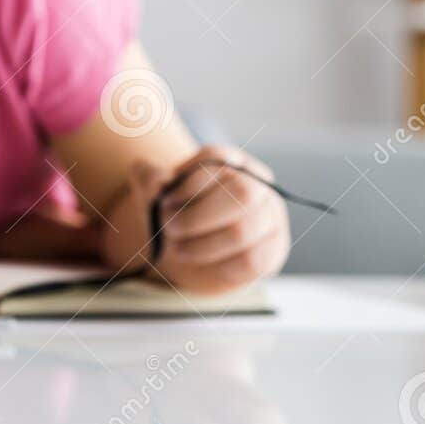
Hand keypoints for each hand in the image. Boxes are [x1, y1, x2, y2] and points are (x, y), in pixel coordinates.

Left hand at [129, 144, 289, 294]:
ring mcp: (271, 217)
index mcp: (231, 160)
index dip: (186, 182)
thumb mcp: (156, 194)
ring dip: (202, 244)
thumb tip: (157, 178)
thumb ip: (150, 180)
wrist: (193, 250)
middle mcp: (258, 184)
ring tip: (177, 248)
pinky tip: (201, 261)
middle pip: (240, 193)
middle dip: (197, 216)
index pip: (217, 158)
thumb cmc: (176, 213)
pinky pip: (252, 261)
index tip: (164, 200)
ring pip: (243, 231)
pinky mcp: (274, 249)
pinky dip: (219, 265)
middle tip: (169, 227)